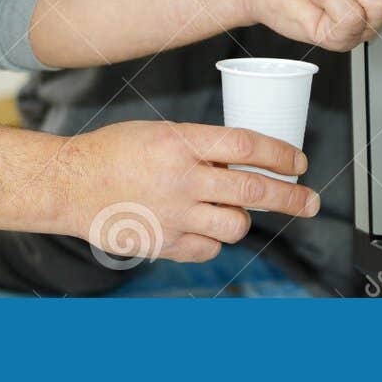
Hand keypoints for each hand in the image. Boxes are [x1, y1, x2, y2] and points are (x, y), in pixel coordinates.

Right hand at [54, 121, 318, 263]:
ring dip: (243, 218)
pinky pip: (209, 248)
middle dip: (291, 197)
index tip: (299, 161)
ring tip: (234, 210)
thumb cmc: (111, 152)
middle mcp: (181, 179)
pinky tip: (200, 226)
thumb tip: (242, 159)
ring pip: (236, 225)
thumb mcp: (157, 132)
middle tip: (310, 200)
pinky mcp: (166, 243)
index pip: (246, 145)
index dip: (280, 154)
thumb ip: (199, 145)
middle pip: (253, 189)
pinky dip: (212, 240)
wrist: (70, 184)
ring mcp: (175, 215)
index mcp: (179, 142)